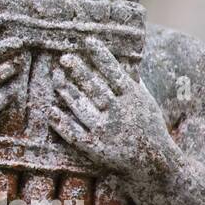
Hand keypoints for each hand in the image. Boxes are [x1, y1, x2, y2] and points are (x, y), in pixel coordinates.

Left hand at [47, 36, 174, 174]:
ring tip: (55, 78)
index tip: (87, 40)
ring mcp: (106, 131)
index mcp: (134, 98)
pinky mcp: (95, 148)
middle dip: (78, 70)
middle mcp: (120, 113)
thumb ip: (132, 82)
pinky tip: (50, 110)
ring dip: (66, 91)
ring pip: (81, 107)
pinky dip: (61, 122)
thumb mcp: (146, 102)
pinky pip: (74, 133)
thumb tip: (123, 59)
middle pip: (94, 87)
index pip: (114, 71)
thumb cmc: (149, 128)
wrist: (155, 164)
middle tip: (64, 57)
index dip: (100, 55)